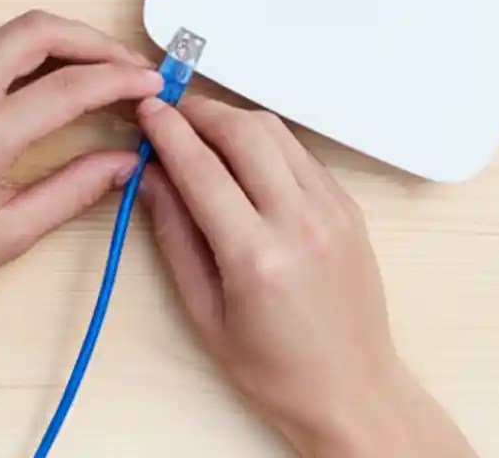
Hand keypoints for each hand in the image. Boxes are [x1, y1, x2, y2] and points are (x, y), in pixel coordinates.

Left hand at [0, 11, 163, 346]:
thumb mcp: (11, 234)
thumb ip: (75, 188)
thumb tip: (125, 160)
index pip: (68, 86)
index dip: (119, 79)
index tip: (148, 85)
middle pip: (36, 31)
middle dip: (92, 41)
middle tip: (126, 66)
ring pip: (3, 34)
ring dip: (55, 43)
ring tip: (92, 72)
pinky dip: (15, 56)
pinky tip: (39, 82)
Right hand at [137, 95, 474, 456]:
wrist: (352, 389)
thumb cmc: (272, 367)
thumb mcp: (204, 312)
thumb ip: (174, 237)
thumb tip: (151, 177)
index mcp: (257, 257)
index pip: (202, 169)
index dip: (168, 131)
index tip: (146, 109)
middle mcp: (301, 223)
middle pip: (244, 132)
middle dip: (200, 111)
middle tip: (170, 110)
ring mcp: (333, 211)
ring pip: (277, 132)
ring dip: (234, 119)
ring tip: (201, 127)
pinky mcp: (349, 208)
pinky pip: (301, 154)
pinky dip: (266, 142)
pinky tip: (243, 155)